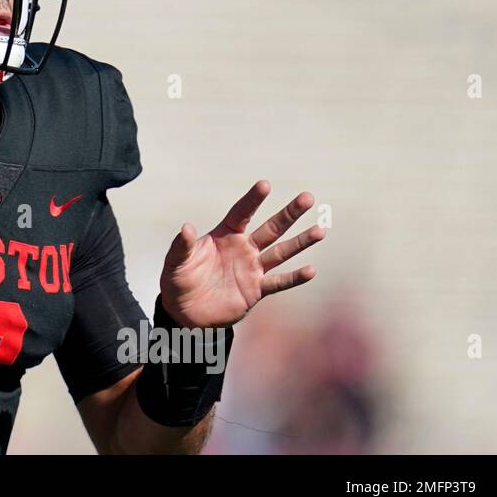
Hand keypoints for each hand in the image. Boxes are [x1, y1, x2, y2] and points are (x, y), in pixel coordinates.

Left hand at [160, 180, 324, 328]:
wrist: (185, 312)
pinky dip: (293, 277)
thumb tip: (186, 228)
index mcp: (225, 235)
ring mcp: (252, 269)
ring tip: (320, 230)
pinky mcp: (256, 290)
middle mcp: (243, 248)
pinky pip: (278, 282)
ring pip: (280, 252)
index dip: (253, 200)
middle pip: (271, 228)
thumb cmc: (179, 280)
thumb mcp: (176, 262)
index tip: (265, 185)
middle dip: (289, 214)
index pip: (242, 213)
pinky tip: (310, 270)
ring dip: (300, 242)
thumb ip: (182, 245)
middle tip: (307, 198)